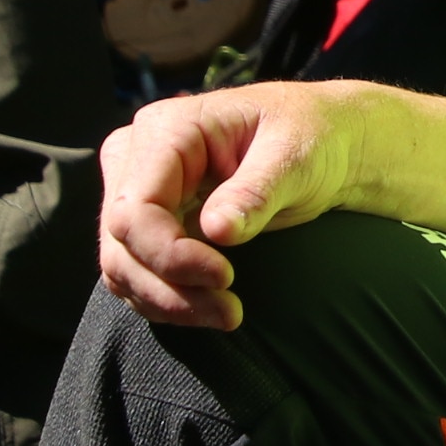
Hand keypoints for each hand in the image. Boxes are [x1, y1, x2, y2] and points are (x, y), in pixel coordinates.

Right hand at [95, 86, 362, 328]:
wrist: (324, 146)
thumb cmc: (311, 137)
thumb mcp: (296, 156)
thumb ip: (256, 190)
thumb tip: (216, 231)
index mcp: (166, 130)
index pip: (135, 208)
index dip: (170, 254)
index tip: (225, 278)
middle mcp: (137, 160)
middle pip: (121, 244)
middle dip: (170, 288)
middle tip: (231, 313)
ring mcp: (138, 195)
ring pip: (123, 268)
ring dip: (169, 303)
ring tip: (228, 315)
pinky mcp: (149, 228)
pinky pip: (139, 276)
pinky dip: (169, 301)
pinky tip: (212, 309)